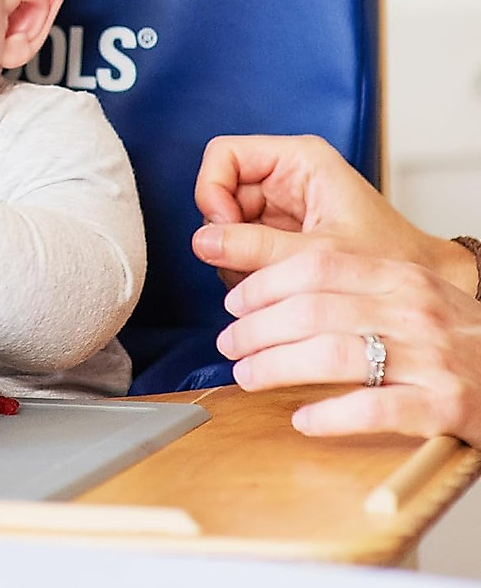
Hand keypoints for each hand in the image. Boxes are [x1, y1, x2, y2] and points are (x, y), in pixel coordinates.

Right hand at [190, 135, 468, 291]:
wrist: (417, 297)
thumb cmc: (389, 262)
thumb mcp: (319, 254)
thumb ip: (257, 247)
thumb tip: (201, 242)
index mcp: (297, 160)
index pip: (223, 155)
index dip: (213, 189)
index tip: (224, 227)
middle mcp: (282, 179)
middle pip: (219, 193)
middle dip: (227, 235)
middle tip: (250, 265)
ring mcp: (277, 209)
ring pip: (224, 226)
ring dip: (235, 259)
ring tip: (272, 281)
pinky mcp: (276, 238)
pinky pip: (239, 250)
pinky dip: (246, 273)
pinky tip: (274, 287)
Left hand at [216, 246, 480, 445]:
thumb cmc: (454, 338)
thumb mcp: (408, 294)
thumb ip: (349, 285)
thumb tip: (266, 289)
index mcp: (398, 275)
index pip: (314, 265)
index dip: (263, 285)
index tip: (234, 303)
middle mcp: (414, 309)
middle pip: (312, 310)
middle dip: (257, 329)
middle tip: (230, 345)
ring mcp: (431, 358)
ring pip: (333, 354)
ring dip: (277, 367)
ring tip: (248, 376)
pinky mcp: (447, 406)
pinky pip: (375, 409)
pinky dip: (331, 415)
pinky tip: (304, 419)